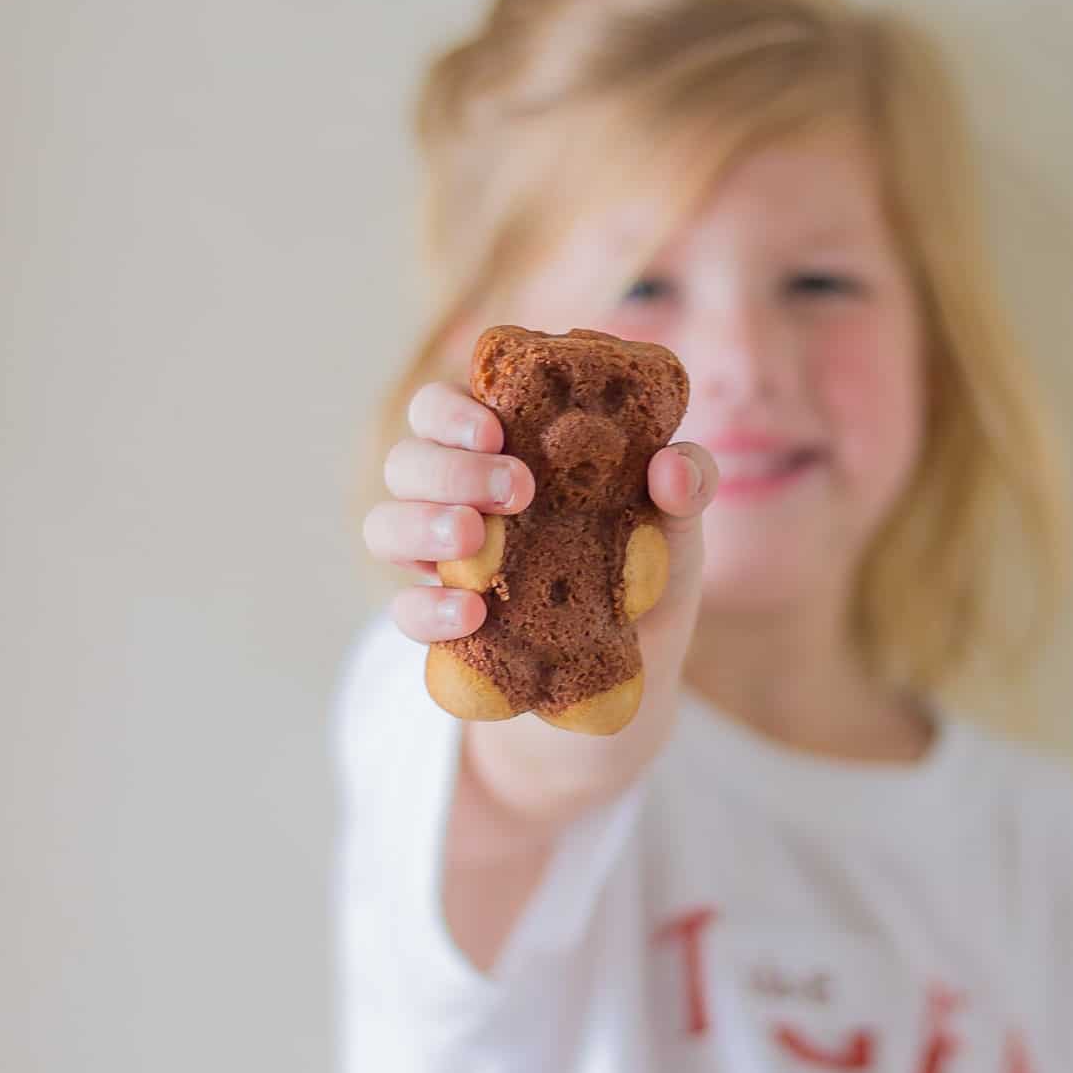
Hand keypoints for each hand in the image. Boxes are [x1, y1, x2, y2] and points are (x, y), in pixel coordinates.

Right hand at [363, 380, 717, 823]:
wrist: (639, 665)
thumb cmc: (647, 567)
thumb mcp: (679, 523)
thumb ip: (688, 483)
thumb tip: (671, 465)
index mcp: (503, 450)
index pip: (443, 407)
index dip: (453, 409)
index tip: (498, 428)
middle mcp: (457, 497)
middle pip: (407, 460)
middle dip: (451, 469)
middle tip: (517, 490)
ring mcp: (442, 562)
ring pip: (385, 527)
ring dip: (423, 526)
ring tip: (475, 539)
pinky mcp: (442, 626)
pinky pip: (403, 612)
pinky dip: (429, 609)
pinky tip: (473, 613)